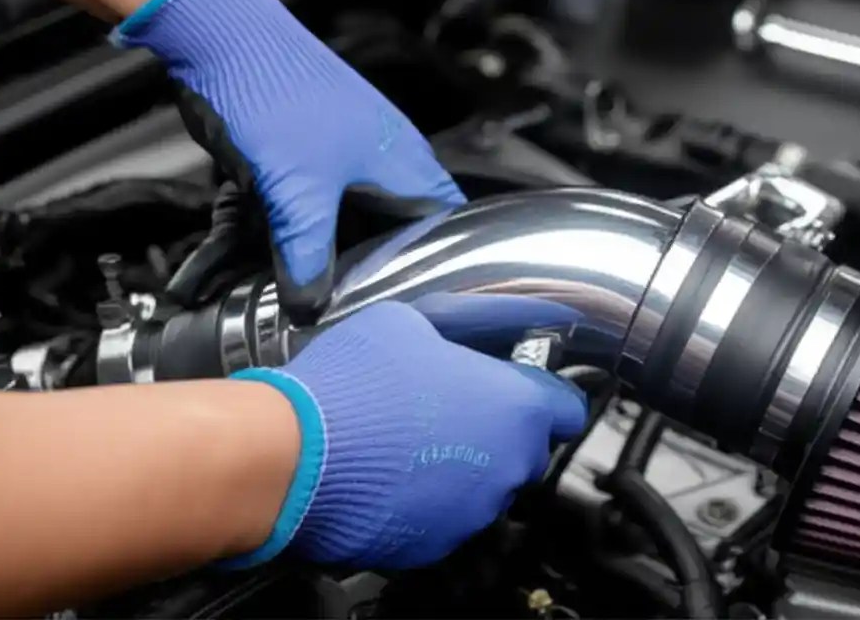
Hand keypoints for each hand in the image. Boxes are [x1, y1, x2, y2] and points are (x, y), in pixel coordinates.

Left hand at [113, 0, 464, 323]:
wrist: (210, 33)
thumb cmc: (274, 93)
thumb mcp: (296, 193)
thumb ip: (306, 257)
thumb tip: (308, 311)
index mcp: (398, 167)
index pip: (438, 226)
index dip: (431, 268)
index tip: (407, 309)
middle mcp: (367, 168)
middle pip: (364, 242)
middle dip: (333, 284)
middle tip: (315, 324)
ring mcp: (320, 167)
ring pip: (304, 236)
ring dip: (263, 271)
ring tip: (231, 308)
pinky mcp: (277, 166)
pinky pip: (261, 220)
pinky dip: (231, 248)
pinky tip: (194, 282)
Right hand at [226, 300, 587, 568]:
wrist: (291, 456)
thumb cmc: (353, 384)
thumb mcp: (418, 320)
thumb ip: (478, 321)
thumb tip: (515, 315)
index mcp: (518, 408)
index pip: (568, 408)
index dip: (544, 393)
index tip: (519, 385)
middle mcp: (510, 466)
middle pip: (527, 448)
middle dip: (497, 429)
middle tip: (448, 406)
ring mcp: (475, 511)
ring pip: (487, 485)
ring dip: (463, 466)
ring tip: (411, 439)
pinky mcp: (438, 544)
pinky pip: (448, 518)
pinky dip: (430, 500)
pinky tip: (393, 474)